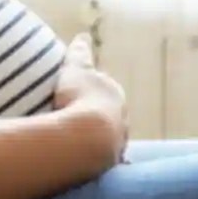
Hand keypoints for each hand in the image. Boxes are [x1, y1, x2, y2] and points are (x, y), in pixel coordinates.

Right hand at [54, 33, 128, 166]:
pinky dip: (96, 158)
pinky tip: (85, 162)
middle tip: (76, 120)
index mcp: (114, 94)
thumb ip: (79, 54)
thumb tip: (83, 35)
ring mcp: (118, 142)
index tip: (79, 97)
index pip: (106, 92)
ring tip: (77, 143)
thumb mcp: (75, 70)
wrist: (86, 138)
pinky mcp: (110, 163)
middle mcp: (122, 118)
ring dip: (97, 139)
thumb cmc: (79, 99)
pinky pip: (103, 159)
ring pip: (109, 139)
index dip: (93, 94)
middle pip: (111, 117)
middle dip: (98, 118)